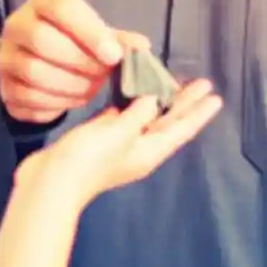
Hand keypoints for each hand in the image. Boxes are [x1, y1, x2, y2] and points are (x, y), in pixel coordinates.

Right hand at [0, 0, 148, 123]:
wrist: (41, 63)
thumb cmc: (76, 41)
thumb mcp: (98, 35)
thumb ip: (118, 40)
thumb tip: (141, 47)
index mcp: (44, 0)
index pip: (61, 7)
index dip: (89, 32)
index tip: (114, 56)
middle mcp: (17, 23)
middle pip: (42, 40)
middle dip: (80, 62)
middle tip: (102, 75)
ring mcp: (6, 56)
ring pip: (34, 72)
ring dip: (70, 85)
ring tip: (91, 89)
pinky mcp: (5, 86)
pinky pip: (27, 97)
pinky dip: (56, 103)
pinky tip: (73, 99)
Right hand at [19, 79, 222, 204]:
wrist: (51, 182)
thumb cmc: (88, 159)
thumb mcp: (119, 132)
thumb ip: (139, 112)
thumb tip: (152, 98)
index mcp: (149, 151)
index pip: (181, 129)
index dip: (199, 113)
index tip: (215, 96)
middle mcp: (140, 149)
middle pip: (169, 124)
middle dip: (185, 104)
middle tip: (202, 84)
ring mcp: (120, 146)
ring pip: (149, 120)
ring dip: (162, 103)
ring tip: (172, 84)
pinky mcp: (102, 141)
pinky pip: (127, 118)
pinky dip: (135, 104)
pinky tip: (133, 93)